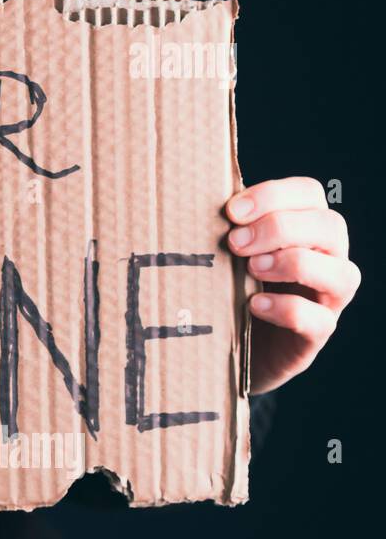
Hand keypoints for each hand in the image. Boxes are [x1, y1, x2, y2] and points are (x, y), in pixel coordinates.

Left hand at [226, 177, 358, 393]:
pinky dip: (288, 309)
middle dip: (280, 227)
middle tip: (235, 243)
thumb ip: (228, 227)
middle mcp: (328, 259)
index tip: (232, 211)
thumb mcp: (226, 251)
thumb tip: (196, 202)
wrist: (224, 344)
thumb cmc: (226, 284)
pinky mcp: (317, 334)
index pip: (309, 193)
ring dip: (294, 263)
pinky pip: (320, 320)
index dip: (274, 195)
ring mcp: (329, 298)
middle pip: (331, 226)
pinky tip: (255, 305)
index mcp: (305, 228)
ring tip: (250, 270)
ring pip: (342, 273)